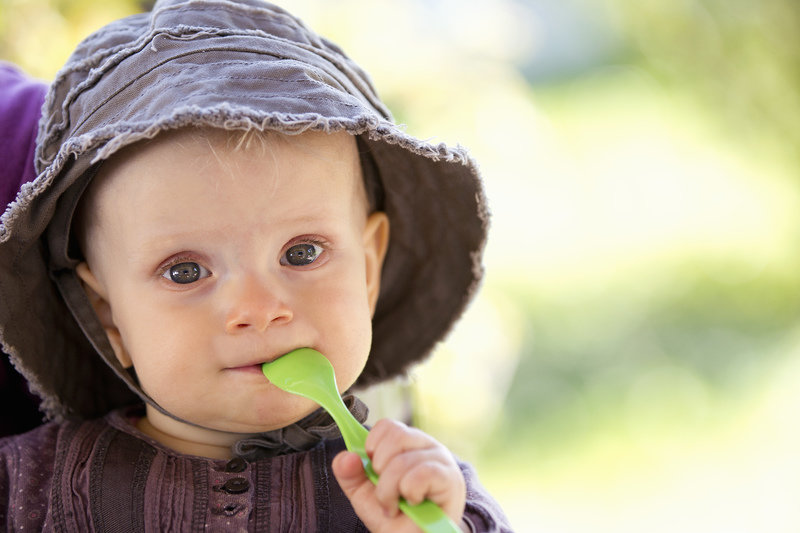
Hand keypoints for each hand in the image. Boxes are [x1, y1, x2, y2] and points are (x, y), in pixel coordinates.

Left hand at [332, 419, 467, 532]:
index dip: (372, 446)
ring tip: (396, 505)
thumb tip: (345, 455)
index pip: (387, 425)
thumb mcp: (364, 494)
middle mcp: (427, 446)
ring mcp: (442, 460)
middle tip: (386, 492)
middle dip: (380, 470)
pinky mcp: (450, 478)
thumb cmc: (395, 517)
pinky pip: (420, 475)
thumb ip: (350, 473)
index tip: (373, 470)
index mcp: (408, 444)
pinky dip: (409, 493)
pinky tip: (414, 504)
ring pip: (402, 461)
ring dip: (390, 491)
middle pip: (395, 436)